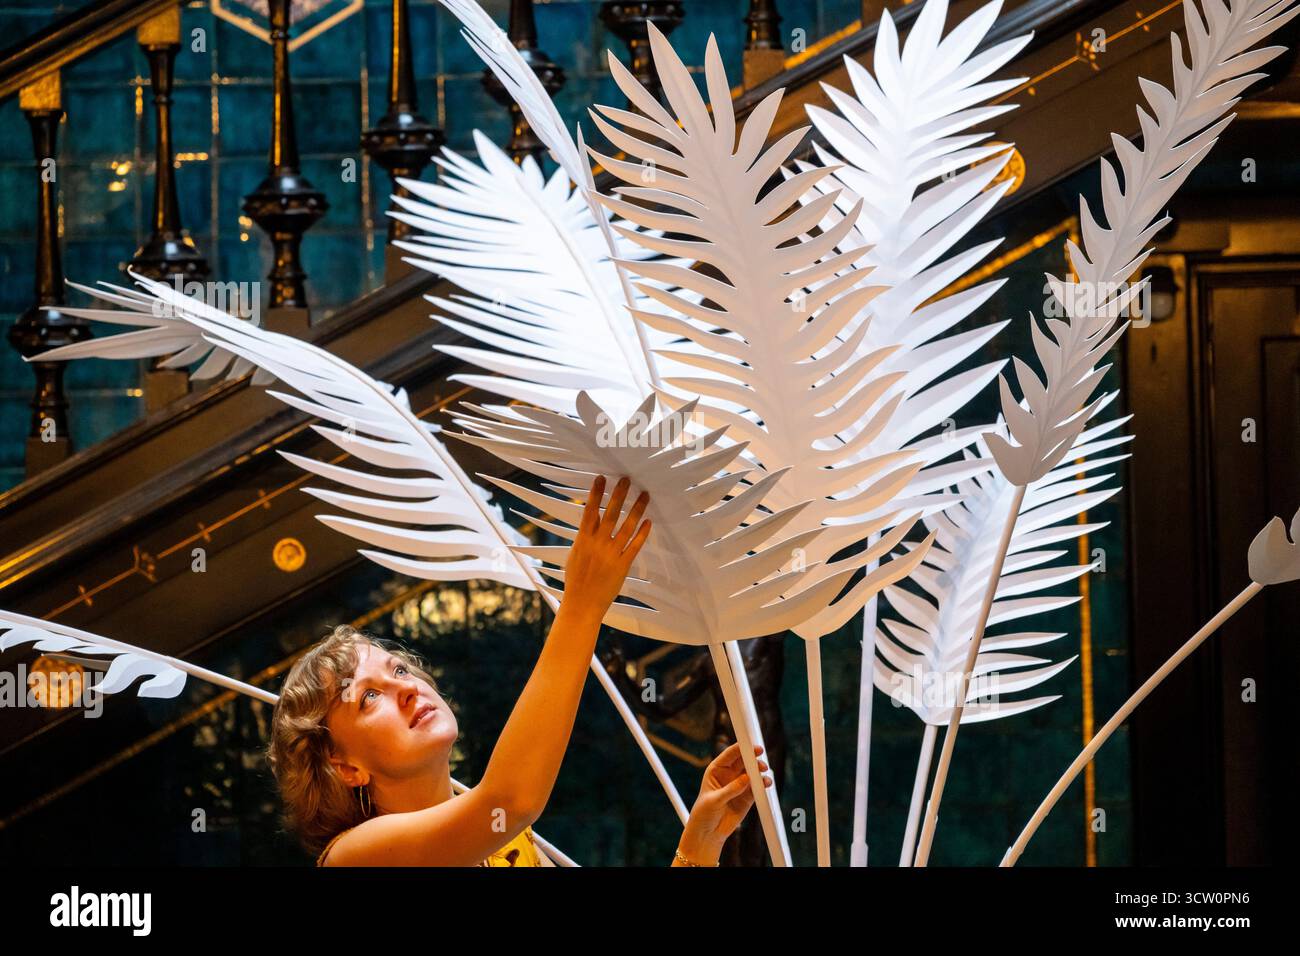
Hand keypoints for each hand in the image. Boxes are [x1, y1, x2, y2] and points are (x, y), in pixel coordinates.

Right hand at [563, 475, 650, 616]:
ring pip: (626, 526)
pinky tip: (649, 521)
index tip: (601, 478)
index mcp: (583, 540)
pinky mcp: (623, 565)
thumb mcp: (575, 555)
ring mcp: (611, 554)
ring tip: (644, 495)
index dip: (596, 494)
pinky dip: (643, 533)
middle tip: (627, 479)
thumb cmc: (576, 580)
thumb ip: (584, 538)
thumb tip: (589, 522)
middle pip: (610, 514)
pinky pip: (635, 546)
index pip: (590, 511)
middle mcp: (598, 544)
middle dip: (619, 495)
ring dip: (636, 509)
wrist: (582, 603)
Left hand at [674, 743, 769, 865]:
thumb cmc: (703, 813)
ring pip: (752, 773)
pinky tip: (766, 784)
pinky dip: (763, 784)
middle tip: (760, 761)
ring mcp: (739, 785)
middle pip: (744, 761)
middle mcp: (729, 775)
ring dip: (760, 771)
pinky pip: (757, 788)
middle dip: (753, 759)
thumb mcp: (714, 800)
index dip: (742, 748)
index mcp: (716, 770)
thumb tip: (746, 778)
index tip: (752, 747)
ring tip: (764, 773)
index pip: (730, 754)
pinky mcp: (747, 797)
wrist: (708, 833)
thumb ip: (730, 789)